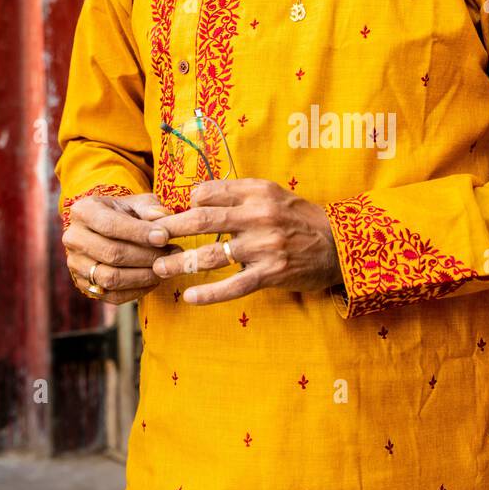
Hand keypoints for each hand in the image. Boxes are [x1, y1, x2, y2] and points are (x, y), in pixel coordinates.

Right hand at [63, 191, 181, 304]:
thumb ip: (150, 208)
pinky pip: (113, 296)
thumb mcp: (137, 203)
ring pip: (111, 278)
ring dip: (144, 276)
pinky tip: (155, 280)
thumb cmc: (126, 213)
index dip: (139, 233)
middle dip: (146, 256)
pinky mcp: (84, 285)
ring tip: (165, 268)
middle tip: (171, 254)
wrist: (107, 231)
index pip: (110, 225)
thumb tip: (162, 218)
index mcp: (83, 211)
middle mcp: (73, 238)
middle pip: (112, 253)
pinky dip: (138, 291)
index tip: (164, 237)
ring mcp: (75, 264)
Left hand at [146, 178, 344, 305]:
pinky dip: (210, 293)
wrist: (340, 245)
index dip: (186, 203)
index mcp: (257, 192)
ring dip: (181, 262)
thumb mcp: (273, 194)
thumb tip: (196, 196)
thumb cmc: (300, 219)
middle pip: (203, 220)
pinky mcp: (271, 273)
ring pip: (212, 255)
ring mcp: (265, 246)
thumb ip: (238, 194)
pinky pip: (234, 286)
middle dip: (171, 229)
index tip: (171, 214)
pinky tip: (190, 297)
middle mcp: (259, 215)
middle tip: (149, 237)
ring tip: (159, 269)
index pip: (209, 193)